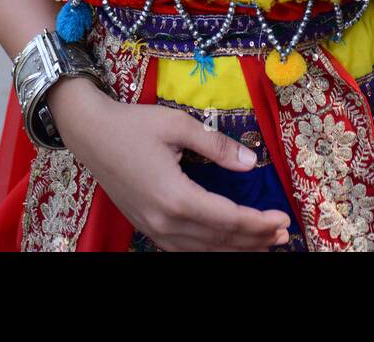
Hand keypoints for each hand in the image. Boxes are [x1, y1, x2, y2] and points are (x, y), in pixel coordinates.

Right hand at [49, 78, 292, 251]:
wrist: (90, 133)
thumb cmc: (134, 124)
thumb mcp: (178, 124)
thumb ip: (217, 146)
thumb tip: (252, 162)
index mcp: (175, 197)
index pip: (228, 219)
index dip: (258, 222)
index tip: (283, 217)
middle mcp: (165, 222)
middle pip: (219, 240)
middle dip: (255, 239)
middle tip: (283, 234)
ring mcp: (153, 229)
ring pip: (203, 250)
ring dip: (236, 247)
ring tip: (264, 242)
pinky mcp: (147, 227)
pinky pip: (184, 249)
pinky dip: (211, 249)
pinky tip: (225, 243)